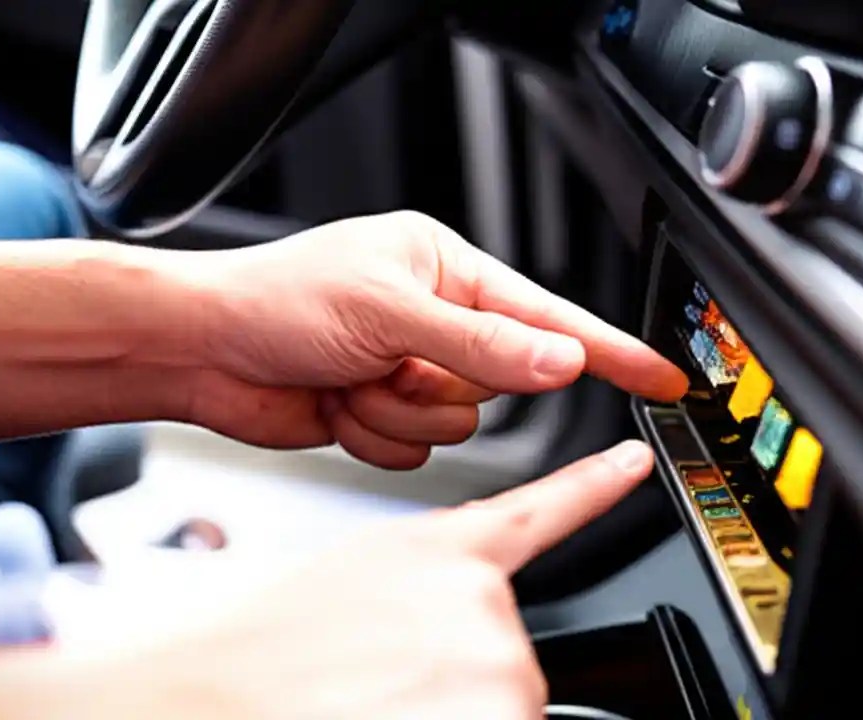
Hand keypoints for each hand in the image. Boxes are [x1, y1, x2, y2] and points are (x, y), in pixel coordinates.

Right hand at [129, 440, 651, 719]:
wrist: (205, 692)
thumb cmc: (255, 646)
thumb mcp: (347, 582)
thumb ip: (418, 588)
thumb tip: (434, 620)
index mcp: (441, 550)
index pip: (544, 505)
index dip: (597, 482)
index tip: (637, 460)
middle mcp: (482, 600)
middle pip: (503, 652)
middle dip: (457, 678)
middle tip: (382, 684)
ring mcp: (495, 659)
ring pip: (500, 703)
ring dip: (452, 712)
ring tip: (376, 703)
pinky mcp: (500, 711)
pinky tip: (393, 717)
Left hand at [181, 211, 685, 466]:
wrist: (200, 350)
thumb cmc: (277, 299)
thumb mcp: (390, 311)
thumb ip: (484, 342)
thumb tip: (560, 358)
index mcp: (447, 270)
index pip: (549, 317)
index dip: (611, 348)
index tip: (662, 375)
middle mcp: (435, 320)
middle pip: (501, 383)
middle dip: (440, 382)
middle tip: (390, 358)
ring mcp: (409, 371)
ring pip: (459, 424)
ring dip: (401, 411)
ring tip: (351, 378)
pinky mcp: (383, 414)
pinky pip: (417, 450)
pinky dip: (376, 437)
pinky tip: (338, 405)